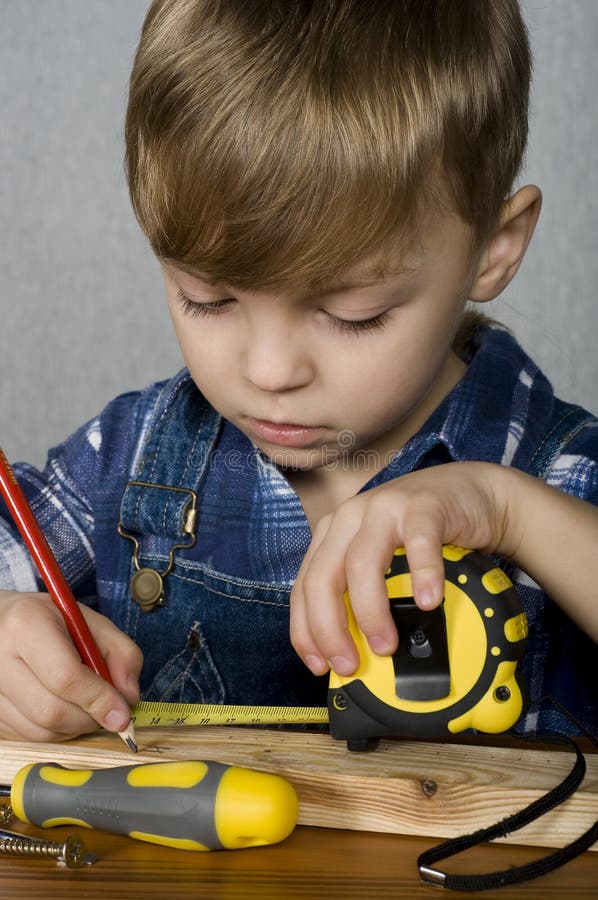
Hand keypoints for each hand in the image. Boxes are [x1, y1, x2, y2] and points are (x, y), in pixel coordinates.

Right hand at [0, 590, 142, 741]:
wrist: (0, 623)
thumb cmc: (49, 621)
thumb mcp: (89, 621)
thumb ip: (120, 652)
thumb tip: (129, 695)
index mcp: (26, 625)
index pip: (65, 677)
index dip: (98, 699)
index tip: (122, 713)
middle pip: (51, 711)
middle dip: (89, 717)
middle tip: (108, 708)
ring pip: (40, 730)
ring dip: (74, 726)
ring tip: (83, 701)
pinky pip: (28, 737)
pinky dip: (55, 730)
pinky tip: (61, 706)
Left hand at [290, 461, 515, 677]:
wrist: (472, 493)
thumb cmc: (424, 533)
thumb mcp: (384, 561)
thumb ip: (364, 593)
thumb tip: (357, 652)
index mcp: (333, 533)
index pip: (304, 586)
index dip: (305, 631)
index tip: (318, 665)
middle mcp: (351, 517)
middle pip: (323, 577)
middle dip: (329, 629)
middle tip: (350, 664)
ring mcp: (386, 507)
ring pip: (362, 563)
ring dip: (370, 611)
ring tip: (385, 644)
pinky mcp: (424, 505)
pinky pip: (420, 542)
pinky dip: (423, 575)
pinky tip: (428, 601)